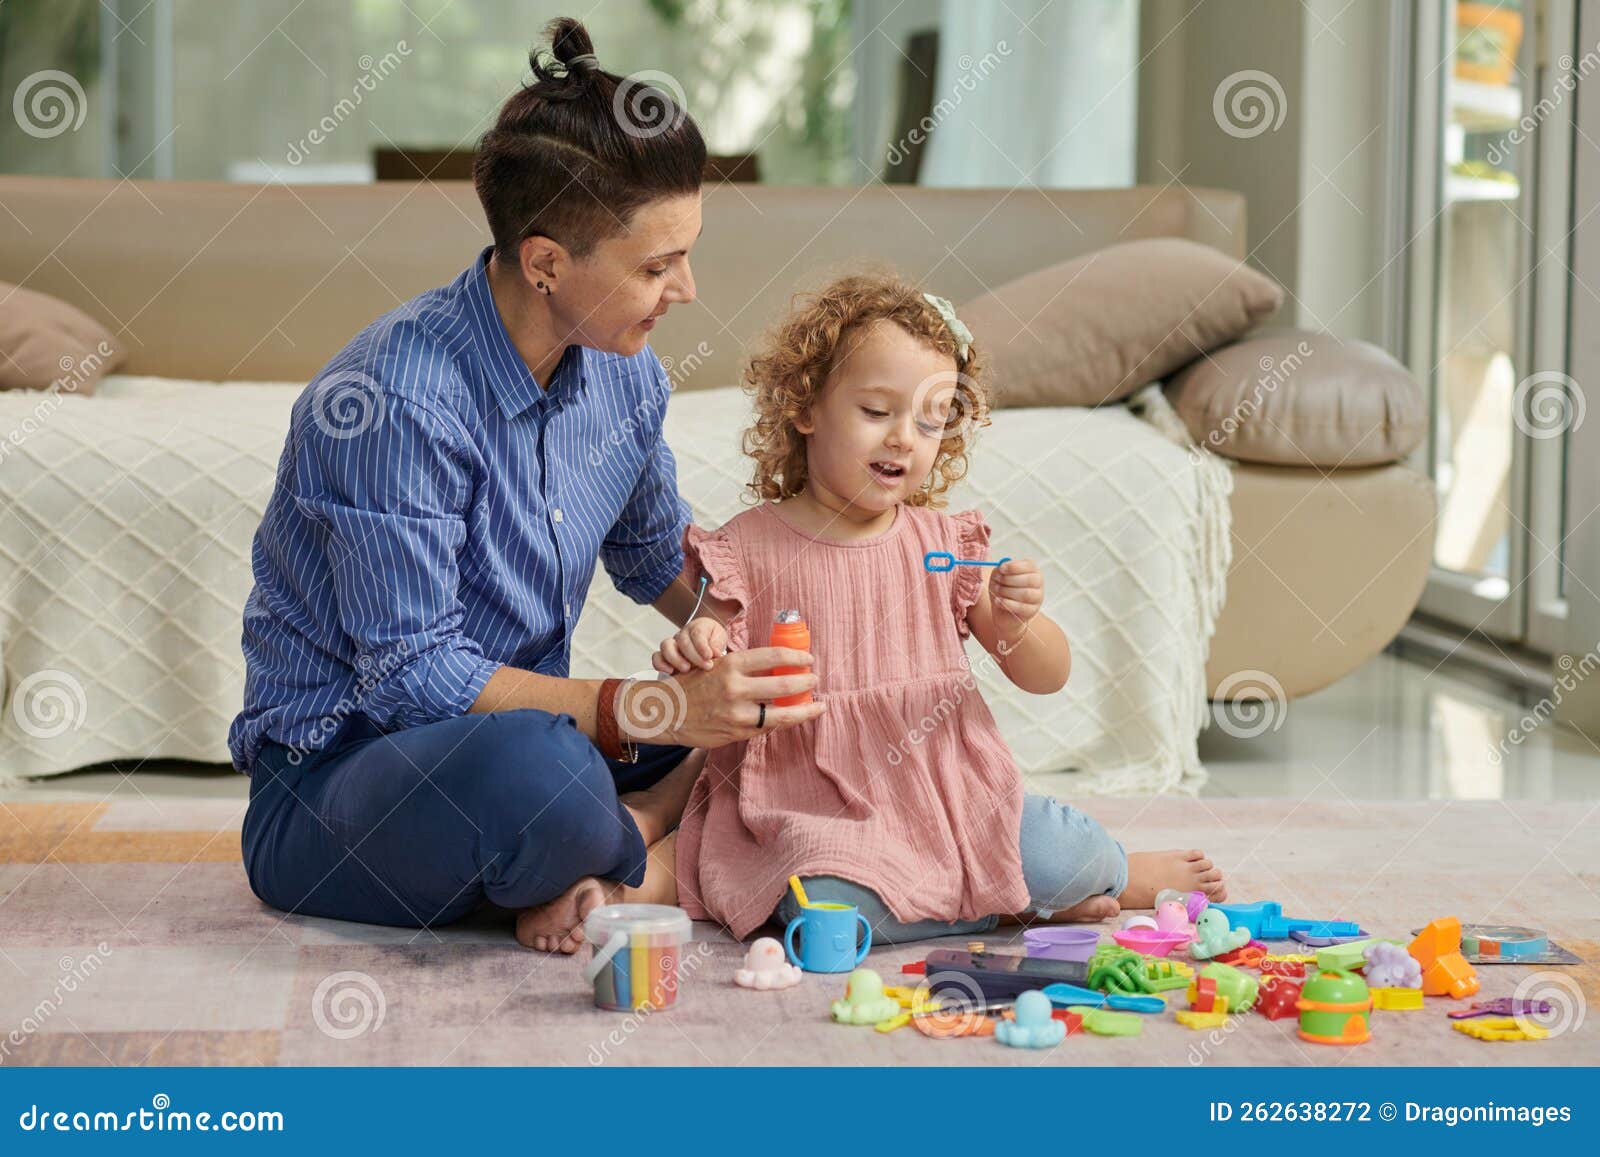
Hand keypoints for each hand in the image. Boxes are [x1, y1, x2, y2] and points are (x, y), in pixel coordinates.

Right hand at [618, 646, 825, 748]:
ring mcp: (737, 713)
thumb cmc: (694, 685)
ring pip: (782, 713)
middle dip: (806, 682)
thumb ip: (744, 667)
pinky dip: (783, 722)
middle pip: (784, 685)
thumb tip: (779, 665)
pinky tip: (793, 717)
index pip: (774, 656)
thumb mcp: (717, 666)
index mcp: (731, 664)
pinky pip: (768, 727)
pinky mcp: (737, 732)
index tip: (808, 659)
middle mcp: (735, 687)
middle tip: (815, 679)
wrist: (668, 713)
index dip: (796, 657)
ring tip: (816, 705)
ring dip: (804, 709)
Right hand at [652, 617, 728, 673]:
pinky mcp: (665, 657)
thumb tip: (714, 652)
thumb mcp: (720, 640)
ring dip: (676, 659)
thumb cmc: (714, 643)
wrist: (707, 646)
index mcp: (698, 627)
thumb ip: (717, 645)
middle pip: (683, 641)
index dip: (702, 645)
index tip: (710, 656)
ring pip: (666, 646)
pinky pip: (657, 657)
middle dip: (694, 656)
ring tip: (686, 669)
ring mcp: (672, 645)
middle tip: (705, 666)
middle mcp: (683, 635)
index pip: (697, 633)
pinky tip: (670, 672)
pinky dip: (661, 665)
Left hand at [989, 558, 1043, 646]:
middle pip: (1029, 580)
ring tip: (996, 591)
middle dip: (1009, 580)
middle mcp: (1038, 583)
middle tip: (996, 581)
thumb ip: (999, 570)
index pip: (1029, 566)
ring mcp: (1037, 598)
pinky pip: (1021, 607)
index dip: (1014, 567)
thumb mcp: (999, 576)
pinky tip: (998, 601)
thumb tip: (1001, 569)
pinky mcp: (1032, 611)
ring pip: (1025, 594)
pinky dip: (1007, 603)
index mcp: (1032, 570)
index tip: (1001, 568)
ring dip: (1007, 591)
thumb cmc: (1003, 589)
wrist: (1004, 610)